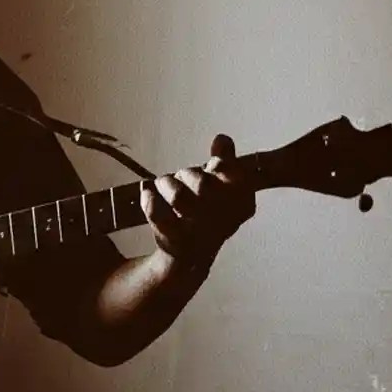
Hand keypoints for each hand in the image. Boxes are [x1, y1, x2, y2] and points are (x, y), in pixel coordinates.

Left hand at [142, 134, 256, 269]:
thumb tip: (222, 139)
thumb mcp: (221, 186)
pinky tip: (148, 194)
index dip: (222, 167)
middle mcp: (224, 221)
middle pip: (203, 184)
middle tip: (182, 177)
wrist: (192, 253)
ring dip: (167, 184)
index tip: (213, 165)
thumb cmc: (209, 212)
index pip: (237, 178)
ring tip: (164, 186)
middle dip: (188, 174)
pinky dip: (149, 199)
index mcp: (243, 203)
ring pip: (178, 197)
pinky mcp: (174, 242)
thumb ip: (224, 162)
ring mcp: (198, 233)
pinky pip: (157, 212)